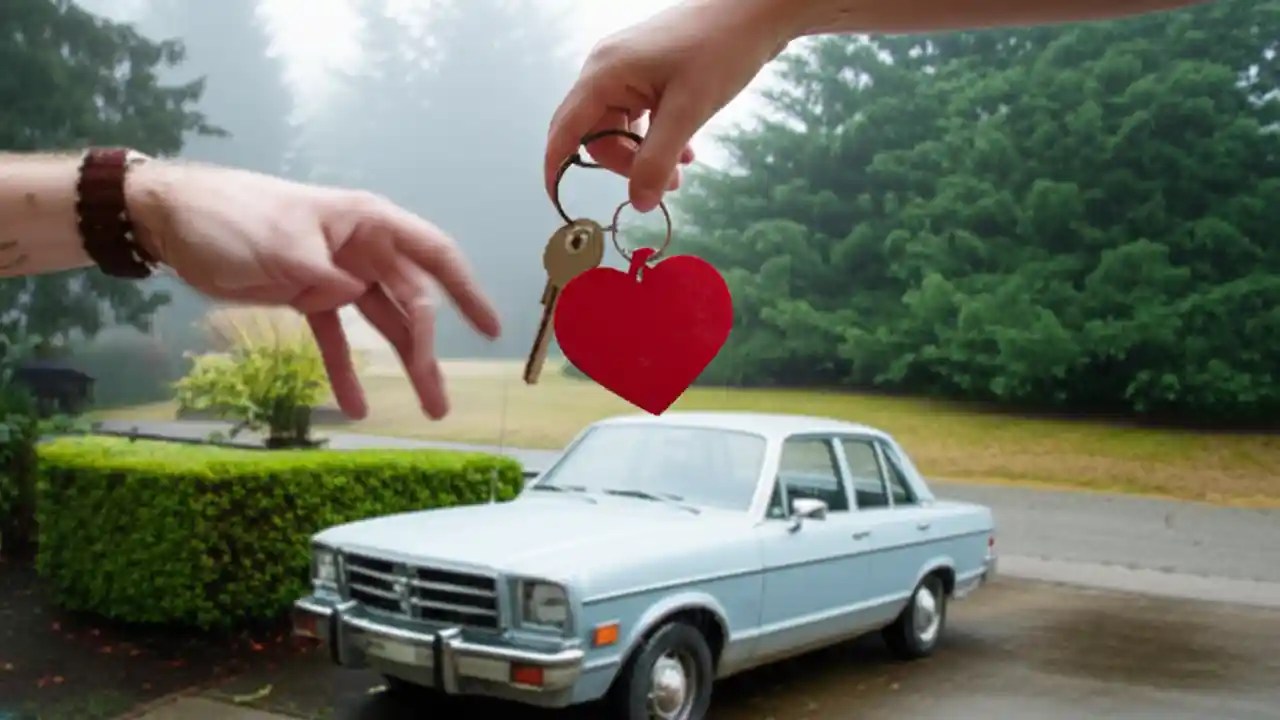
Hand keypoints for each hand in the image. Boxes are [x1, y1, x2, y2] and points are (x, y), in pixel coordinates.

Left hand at [127, 161, 500, 420]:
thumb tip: (356, 294)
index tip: (489, 329)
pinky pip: (337, 340)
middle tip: (438, 398)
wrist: (174, 221)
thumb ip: (324, 275)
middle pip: (412, 302)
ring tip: (428, 409)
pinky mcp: (310, 298)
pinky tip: (356, 406)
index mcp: (368, 223)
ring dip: (403, 366)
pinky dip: (345, 371)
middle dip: (427, 351)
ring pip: (384, 325)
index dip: (465, 290)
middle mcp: (363, 250)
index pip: (432, 255)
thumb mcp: (281, 244)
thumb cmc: (232, 216)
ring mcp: (339, 276)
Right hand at [545, 0, 794, 212]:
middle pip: (596, 134)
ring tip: (681, 172)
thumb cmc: (721, 50)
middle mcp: (607, 70)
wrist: (755, 11)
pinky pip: (639, 116)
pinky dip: (656, 139)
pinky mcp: (648, 72)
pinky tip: (685, 151)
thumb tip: (638, 204)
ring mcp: (627, 70)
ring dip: (644, 155)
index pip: (565, 129)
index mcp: (605, 74)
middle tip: (667, 184)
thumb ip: (657, 161)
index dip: (557, 166)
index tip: (558, 201)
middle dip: (625, 164)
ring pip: (620, 128)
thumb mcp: (688, 111)